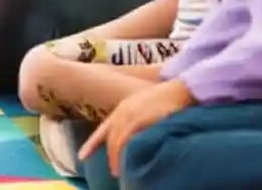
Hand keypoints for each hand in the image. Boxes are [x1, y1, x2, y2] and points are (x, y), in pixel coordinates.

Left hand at [78, 79, 194, 176]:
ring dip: (114, 158)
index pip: (103, 129)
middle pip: (108, 137)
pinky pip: (123, 140)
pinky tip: (125, 163)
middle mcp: (122, 112)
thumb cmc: (168, 99)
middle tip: (114, 171)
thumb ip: (137, 121)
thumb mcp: (146, 108)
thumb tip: (137, 137)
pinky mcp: (136, 120)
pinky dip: (121, 154)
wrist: (179, 90)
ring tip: (118, 172)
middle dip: (108, 155)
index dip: (92, 144)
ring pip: (114, 142)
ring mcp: (128, 115)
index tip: (82, 156)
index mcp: (123, 108)